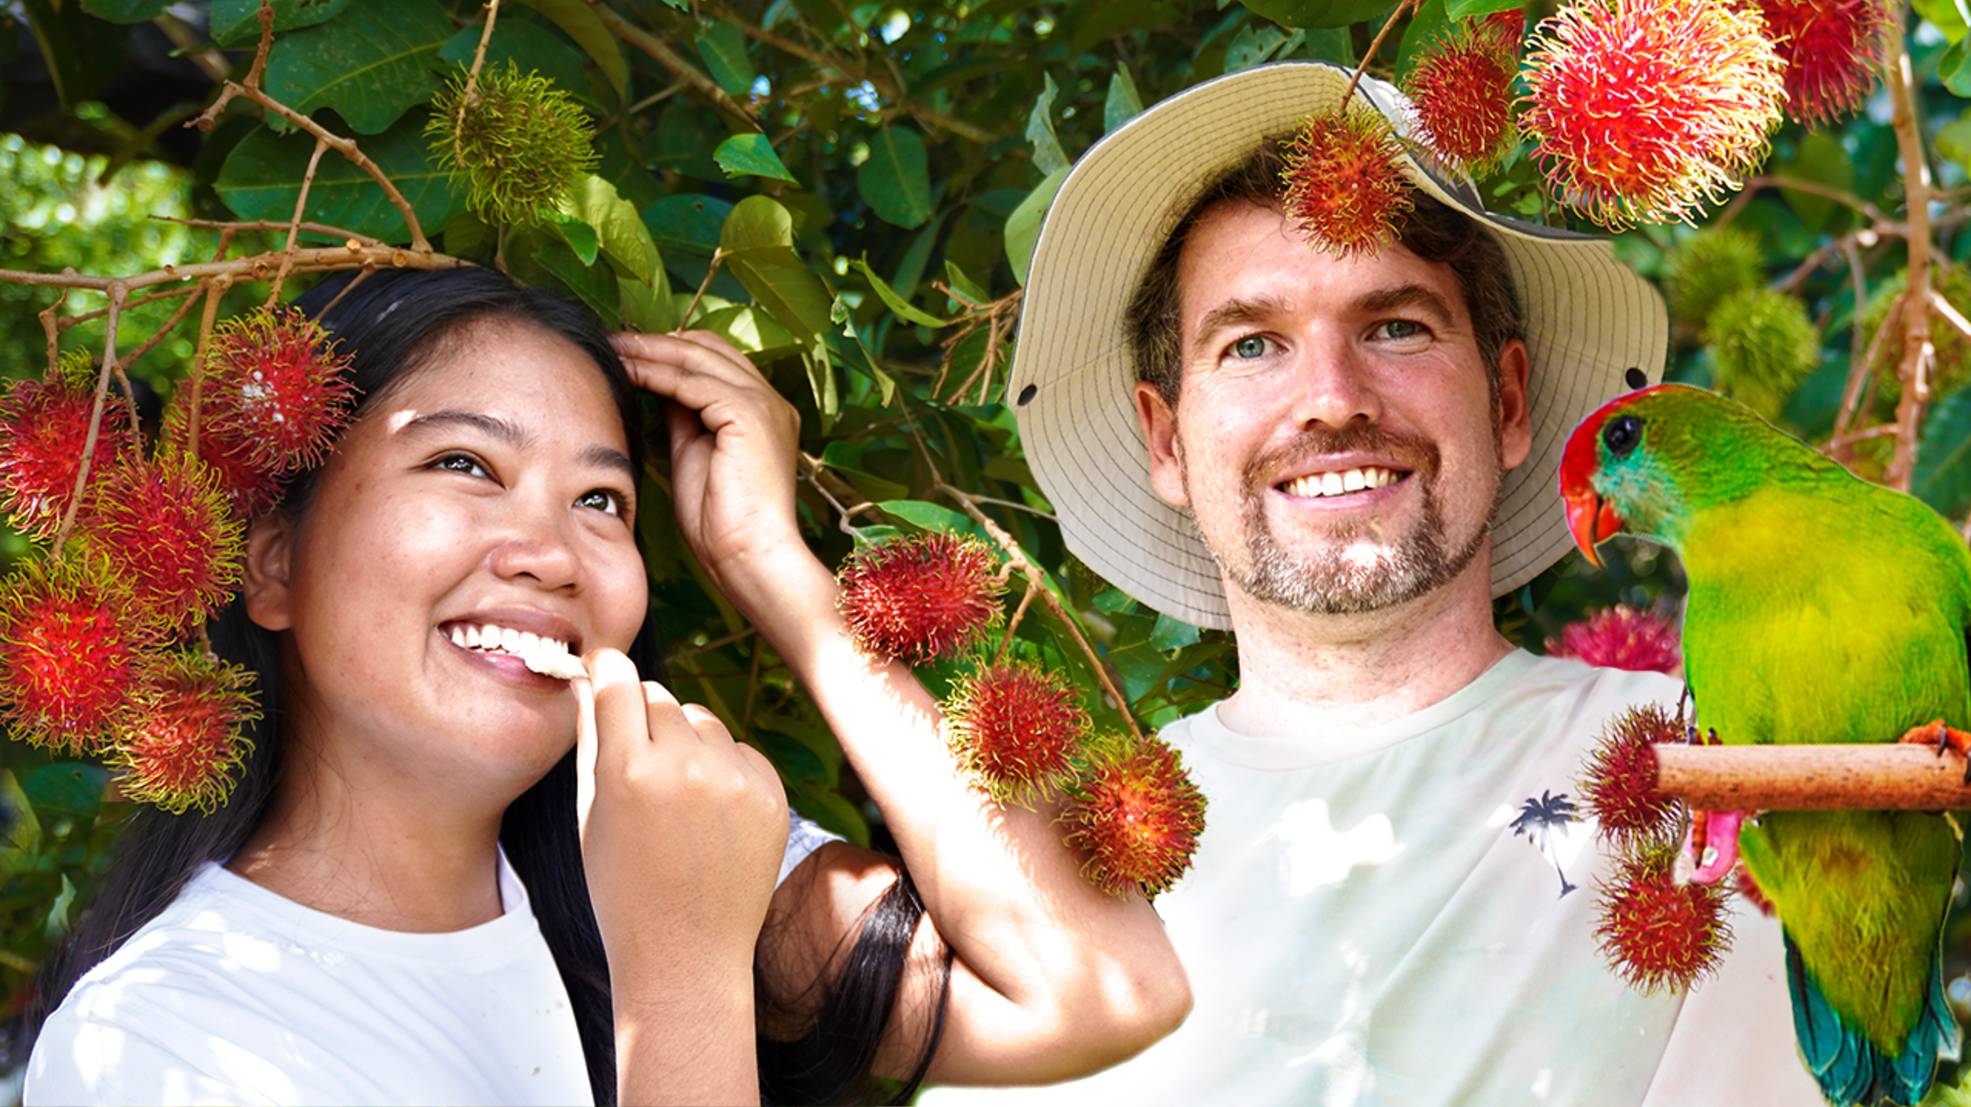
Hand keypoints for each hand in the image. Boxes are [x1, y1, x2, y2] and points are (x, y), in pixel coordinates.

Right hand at [572, 648, 789, 992]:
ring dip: (687, 741)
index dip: (608, 671)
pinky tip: (709, 815)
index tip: (604, 666)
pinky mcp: (772, 795)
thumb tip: (589, 679)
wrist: (687, 956)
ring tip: (675, 797)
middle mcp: (687, 769)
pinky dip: (724, 767)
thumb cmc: (624, 891)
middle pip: (661, 697)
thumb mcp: (591, 818)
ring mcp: (735, 782)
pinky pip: (740, 749)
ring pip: (703, 719)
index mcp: (629, 774)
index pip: (619, 683)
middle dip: (644, 716)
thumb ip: (591, 742)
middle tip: (638, 759)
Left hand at [611, 331, 804, 594]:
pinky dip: (657, 372)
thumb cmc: (722, 524)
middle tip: (611, 340)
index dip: (669, 350)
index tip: (626, 352)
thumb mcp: (695, 456)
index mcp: (763, 411)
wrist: (750, 557)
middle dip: (655, 341)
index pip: (714, 359)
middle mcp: (770, 400)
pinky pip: (693, 381)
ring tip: (611, 349)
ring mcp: (764, 403)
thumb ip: (683, 419)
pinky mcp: (749, 414)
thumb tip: (657, 387)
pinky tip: (628, 372)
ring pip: (698, 356)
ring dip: (649, 351)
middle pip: (707, 346)